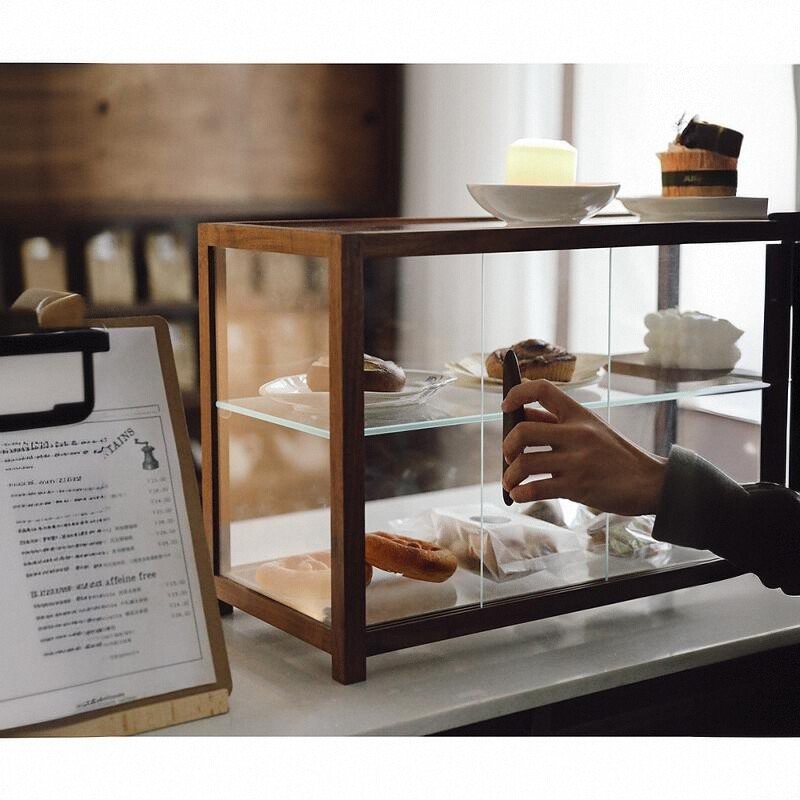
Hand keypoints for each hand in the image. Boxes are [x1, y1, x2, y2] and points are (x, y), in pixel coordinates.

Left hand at [501, 379, 666, 515]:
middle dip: (507, 446)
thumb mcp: (592, 429)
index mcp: (579, 414)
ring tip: (511, 482)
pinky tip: (518, 495)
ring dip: (510, 475)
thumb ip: (558, 424)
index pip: (542, 389)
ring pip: (524, 463)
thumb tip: (519, 418)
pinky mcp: (576, 486)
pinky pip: (536, 488)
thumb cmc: (616, 455)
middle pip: (523, 431)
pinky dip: (520, 493)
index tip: (505, 407)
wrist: (650, 482)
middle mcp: (576, 433)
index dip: (517, 394)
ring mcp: (576, 460)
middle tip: (509, 456)